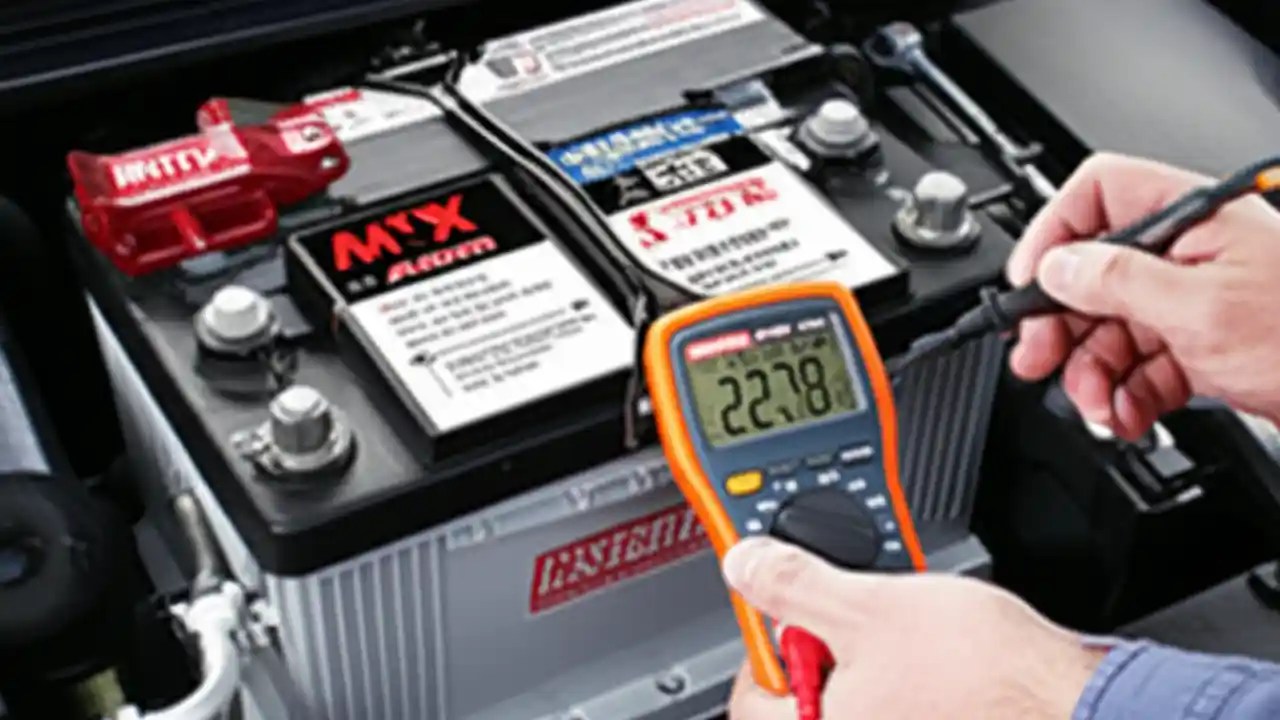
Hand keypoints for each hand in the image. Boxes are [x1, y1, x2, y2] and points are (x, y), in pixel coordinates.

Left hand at [723, 538, 1104, 719]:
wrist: (1077, 701)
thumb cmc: (987, 676)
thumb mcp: (868, 606)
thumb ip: (792, 585)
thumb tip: (747, 567)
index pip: (749, 703)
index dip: (759, 646)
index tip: (780, 613)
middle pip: (805, 698)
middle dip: (823, 645)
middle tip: (848, 613)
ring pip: (859, 697)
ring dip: (867, 654)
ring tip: (896, 622)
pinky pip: (901, 703)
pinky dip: (902, 672)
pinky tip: (927, 644)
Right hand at [1007, 152, 1279, 439]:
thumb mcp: (1198, 307)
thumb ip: (1116, 282)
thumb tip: (1056, 267)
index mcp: (1188, 220)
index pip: (1097, 195)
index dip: (1053, 233)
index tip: (1030, 282)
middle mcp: (1185, 256)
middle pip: (1091, 274)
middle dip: (1061, 324)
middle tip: (1037, 358)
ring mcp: (1192, 303)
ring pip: (1108, 330)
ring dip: (1091, 374)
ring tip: (1097, 405)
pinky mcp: (1200, 349)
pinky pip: (1137, 368)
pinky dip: (1123, 397)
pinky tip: (1125, 417)